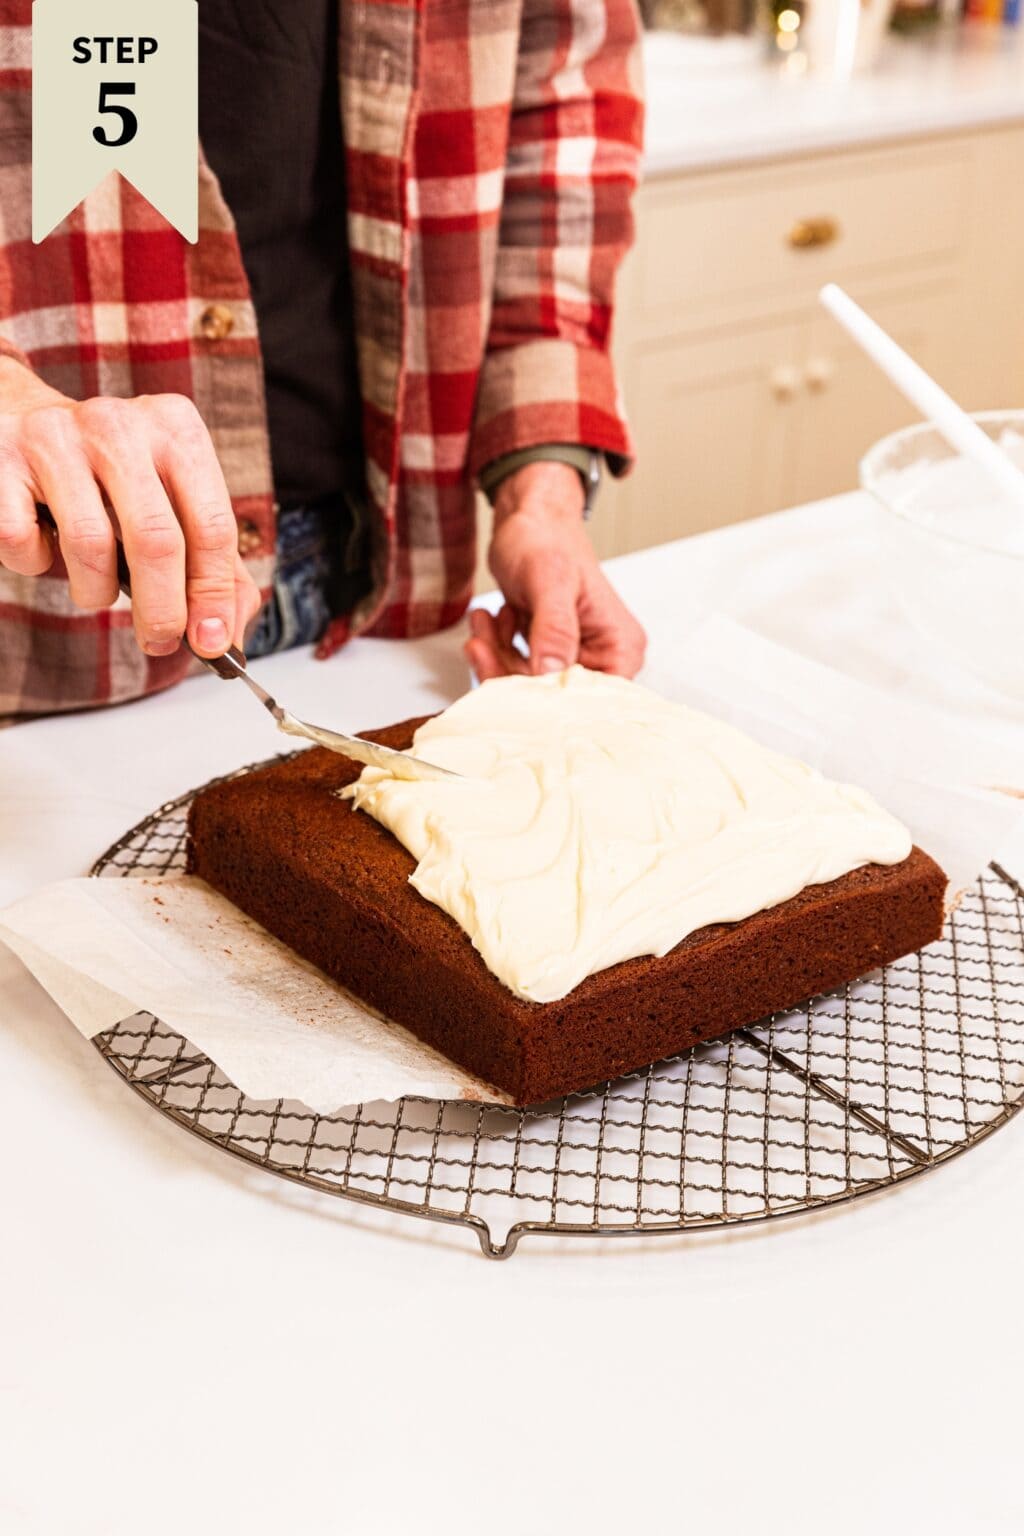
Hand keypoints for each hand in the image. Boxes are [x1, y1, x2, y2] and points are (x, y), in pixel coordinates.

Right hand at [0, 357, 260, 657]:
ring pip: (89, 545)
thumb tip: (224, 636)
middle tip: (159, 641)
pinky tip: (44, 546)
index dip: (214, 594)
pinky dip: (35, 564)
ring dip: (96, 591)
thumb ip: (210, 567)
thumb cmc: (106, 476)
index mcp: (176, 428)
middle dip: (162, 609)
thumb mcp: (169, 501)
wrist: (17, 419)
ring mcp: (56, 435)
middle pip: (156, 539)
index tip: (211, 642)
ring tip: (97, 589)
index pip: (212, 525)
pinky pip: (23, 541)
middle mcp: (120, 424)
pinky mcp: (2, 458)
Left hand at [465, 460, 645, 680]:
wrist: (527, 518)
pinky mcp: (546, 652)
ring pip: (528, 685)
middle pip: (554, 696)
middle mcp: (602, 656)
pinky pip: (515, 670)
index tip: (512, 684)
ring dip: (496, 656)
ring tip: (483, 621)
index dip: (550, 698)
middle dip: (509, 672)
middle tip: (481, 644)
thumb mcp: (551, 580)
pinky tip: (490, 620)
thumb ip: (555, 626)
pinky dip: (496, 648)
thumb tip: (551, 672)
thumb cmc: (548, 537)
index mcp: (620, 644)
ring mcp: (573, 656)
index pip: (592, 698)